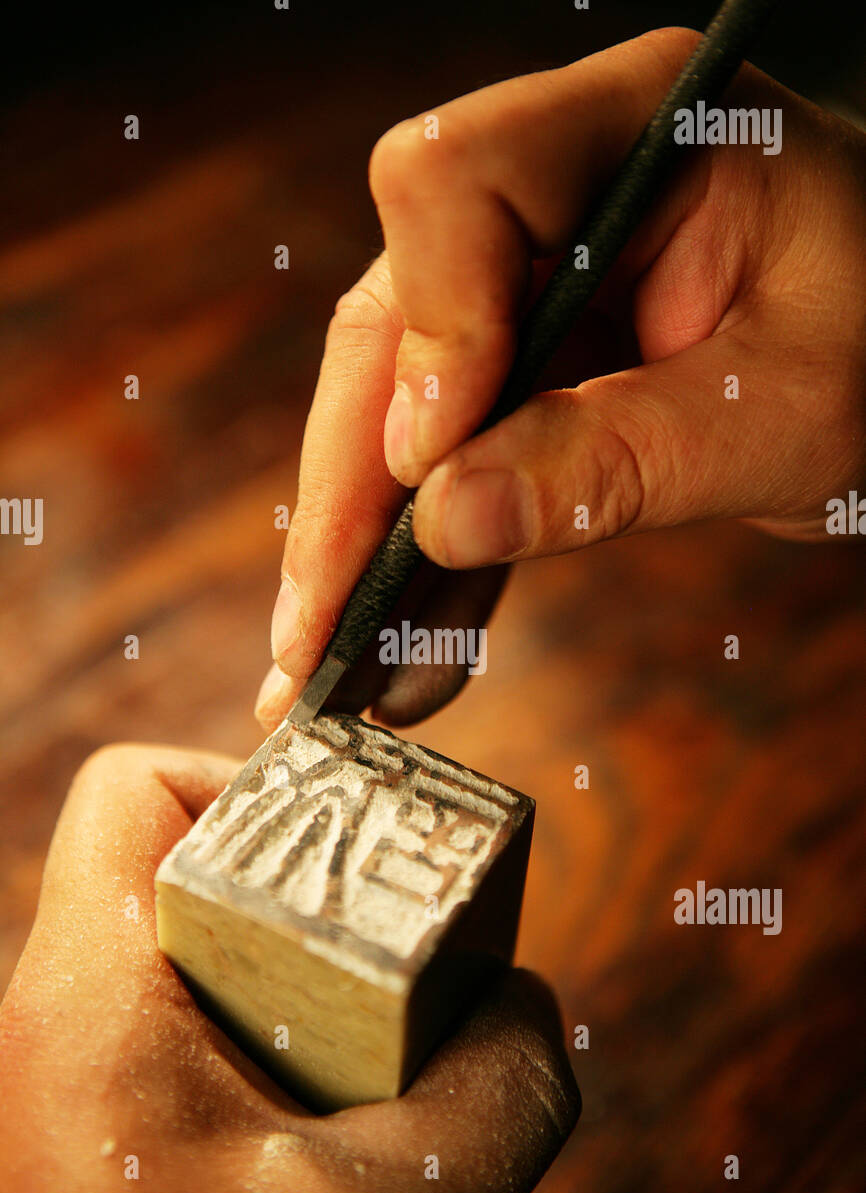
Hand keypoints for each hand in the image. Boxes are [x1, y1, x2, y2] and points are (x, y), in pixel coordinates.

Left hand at [0, 744, 578, 1192]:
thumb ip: (504, 1088)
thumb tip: (524, 1003)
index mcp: (92, 998)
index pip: (134, 787)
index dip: (248, 782)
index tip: (350, 859)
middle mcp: (59, 1020)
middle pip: (183, 868)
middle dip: (307, 902)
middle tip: (398, 962)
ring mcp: (69, 1081)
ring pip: (195, 960)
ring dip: (300, 989)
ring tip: (377, 1062)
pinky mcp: (94, 1134)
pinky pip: (188, 1039)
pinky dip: (273, 1054)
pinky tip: (335, 1130)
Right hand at [257, 26, 864, 732]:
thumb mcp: (782, 415)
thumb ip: (616, 462)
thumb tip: (442, 521)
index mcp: (638, 132)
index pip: (457, 182)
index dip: (428, 327)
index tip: (434, 467)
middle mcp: (559, 190)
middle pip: (395, 315)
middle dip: (352, 483)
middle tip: (315, 629)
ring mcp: (534, 278)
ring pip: (397, 398)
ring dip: (366, 538)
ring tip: (335, 664)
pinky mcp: (529, 360)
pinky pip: (452, 454)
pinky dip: (429, 552)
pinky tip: (409, 645)